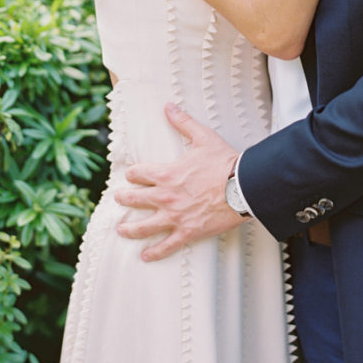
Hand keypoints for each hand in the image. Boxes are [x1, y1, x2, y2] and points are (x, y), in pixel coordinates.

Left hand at [114, 104, 243, 260]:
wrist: (243, 186)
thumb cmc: (224, 161)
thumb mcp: (203, 137)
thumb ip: (183, 122)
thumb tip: (168, 106)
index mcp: (167, 174)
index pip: (139, 174)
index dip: (133, 174)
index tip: (131, 175)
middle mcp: (165, 197)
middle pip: (135, 200)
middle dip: (124, 199)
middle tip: (119, 199)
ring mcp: (175, 217)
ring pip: (144, 227)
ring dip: (130, 229)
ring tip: (121, 230)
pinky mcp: (188, 232)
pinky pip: (167, 246)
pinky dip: (155, 252)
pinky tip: (145, 256)